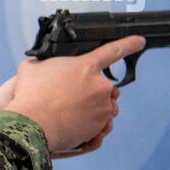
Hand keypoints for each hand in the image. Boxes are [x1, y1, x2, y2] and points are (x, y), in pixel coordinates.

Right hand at [4, 35, 144, 152]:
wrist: (30, 126)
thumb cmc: (30, 95)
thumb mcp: (32, 68)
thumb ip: (44, 64)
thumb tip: (39, 67)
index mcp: (86, 66)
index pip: (113, 50)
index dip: (129, 44)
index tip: (139, 42)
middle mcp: (100, 86)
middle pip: (104, 85)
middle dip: (90, 90)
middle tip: (69, 96)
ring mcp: (102, 108)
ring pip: (102, 106)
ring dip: (90, 108)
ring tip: (68, 112)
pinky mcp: (98, 127)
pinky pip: (98, 124)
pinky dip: (87, 124)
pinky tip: (70, 124)